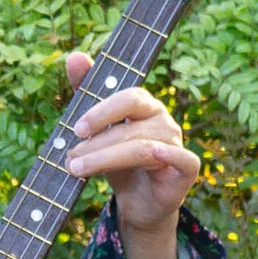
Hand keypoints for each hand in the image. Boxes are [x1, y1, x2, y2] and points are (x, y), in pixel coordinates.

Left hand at [59, 50, 200, 258]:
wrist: (137, 203)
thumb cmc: (117, 162)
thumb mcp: (97, 130)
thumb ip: (86, 91)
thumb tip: (74, 55)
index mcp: (145, 107)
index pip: (130, 97)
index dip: (102, 111)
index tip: (75, 129)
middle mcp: (164, 121)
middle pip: (132, 126)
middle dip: (97, 143)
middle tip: (70, 157)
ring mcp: (177, 144)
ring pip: (144, 147)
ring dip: (107, 158)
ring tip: (77, 169)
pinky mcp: (187, 169)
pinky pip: (183, 158)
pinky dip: (169, 154)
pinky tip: (153, 153)